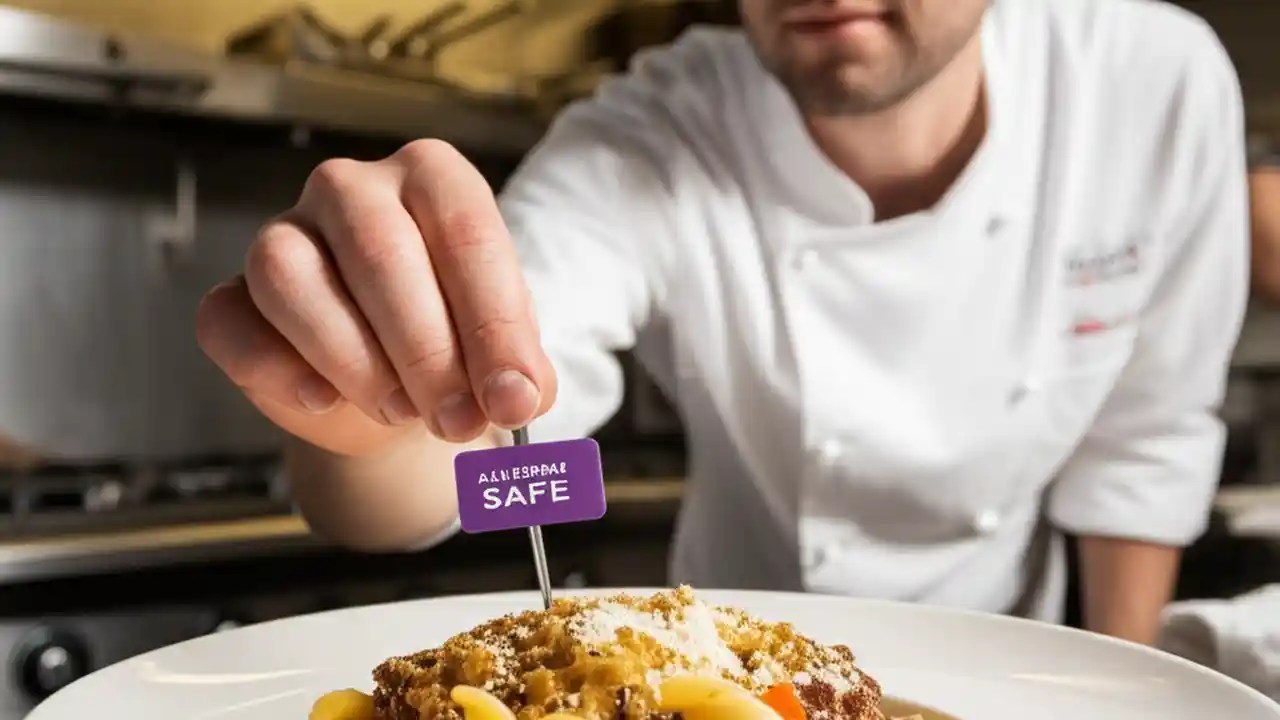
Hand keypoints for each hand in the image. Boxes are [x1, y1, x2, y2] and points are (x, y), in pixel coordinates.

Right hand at [196, 140, 556, 455]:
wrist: (395, 392)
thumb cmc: (455, 345)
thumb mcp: (502, 354)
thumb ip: (519, 372)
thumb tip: (517, 397)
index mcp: (433, 178)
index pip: (466, 234)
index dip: (493, 325)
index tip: (513, 398)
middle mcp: (352, 189)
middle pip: (381, 251)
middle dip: (428, 352)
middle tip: (458, 420)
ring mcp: (282, 235)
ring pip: (292, 277)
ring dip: (355, 360)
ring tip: (401, 411)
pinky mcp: (232, 297)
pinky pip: (234, 324)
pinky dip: (280, 371)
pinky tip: (324, 402)